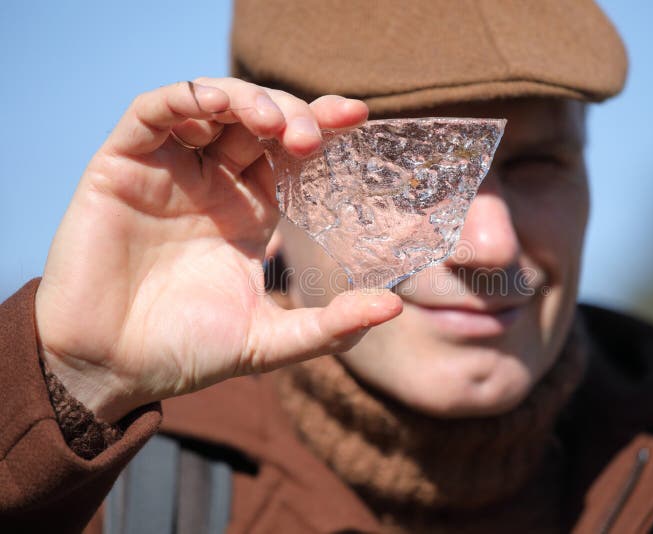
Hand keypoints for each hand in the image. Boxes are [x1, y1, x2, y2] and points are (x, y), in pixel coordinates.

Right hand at [35, 77, 401, 421]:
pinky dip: (184, 98)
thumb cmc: (188, 352)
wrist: (113, 371)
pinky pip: (151, 114)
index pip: (291, 152)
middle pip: (258, 120)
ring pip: (210, 105)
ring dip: (247, 99)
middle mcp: (214, 184)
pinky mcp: (122, 167)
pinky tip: (214, 105)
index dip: (323, 126)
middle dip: (292, 115)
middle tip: (311, 138)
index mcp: (251, 211)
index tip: (359, 117)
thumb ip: (330, 326)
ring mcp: (169, 172)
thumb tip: (393, 308)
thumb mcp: (269, 340)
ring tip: (274, 123)